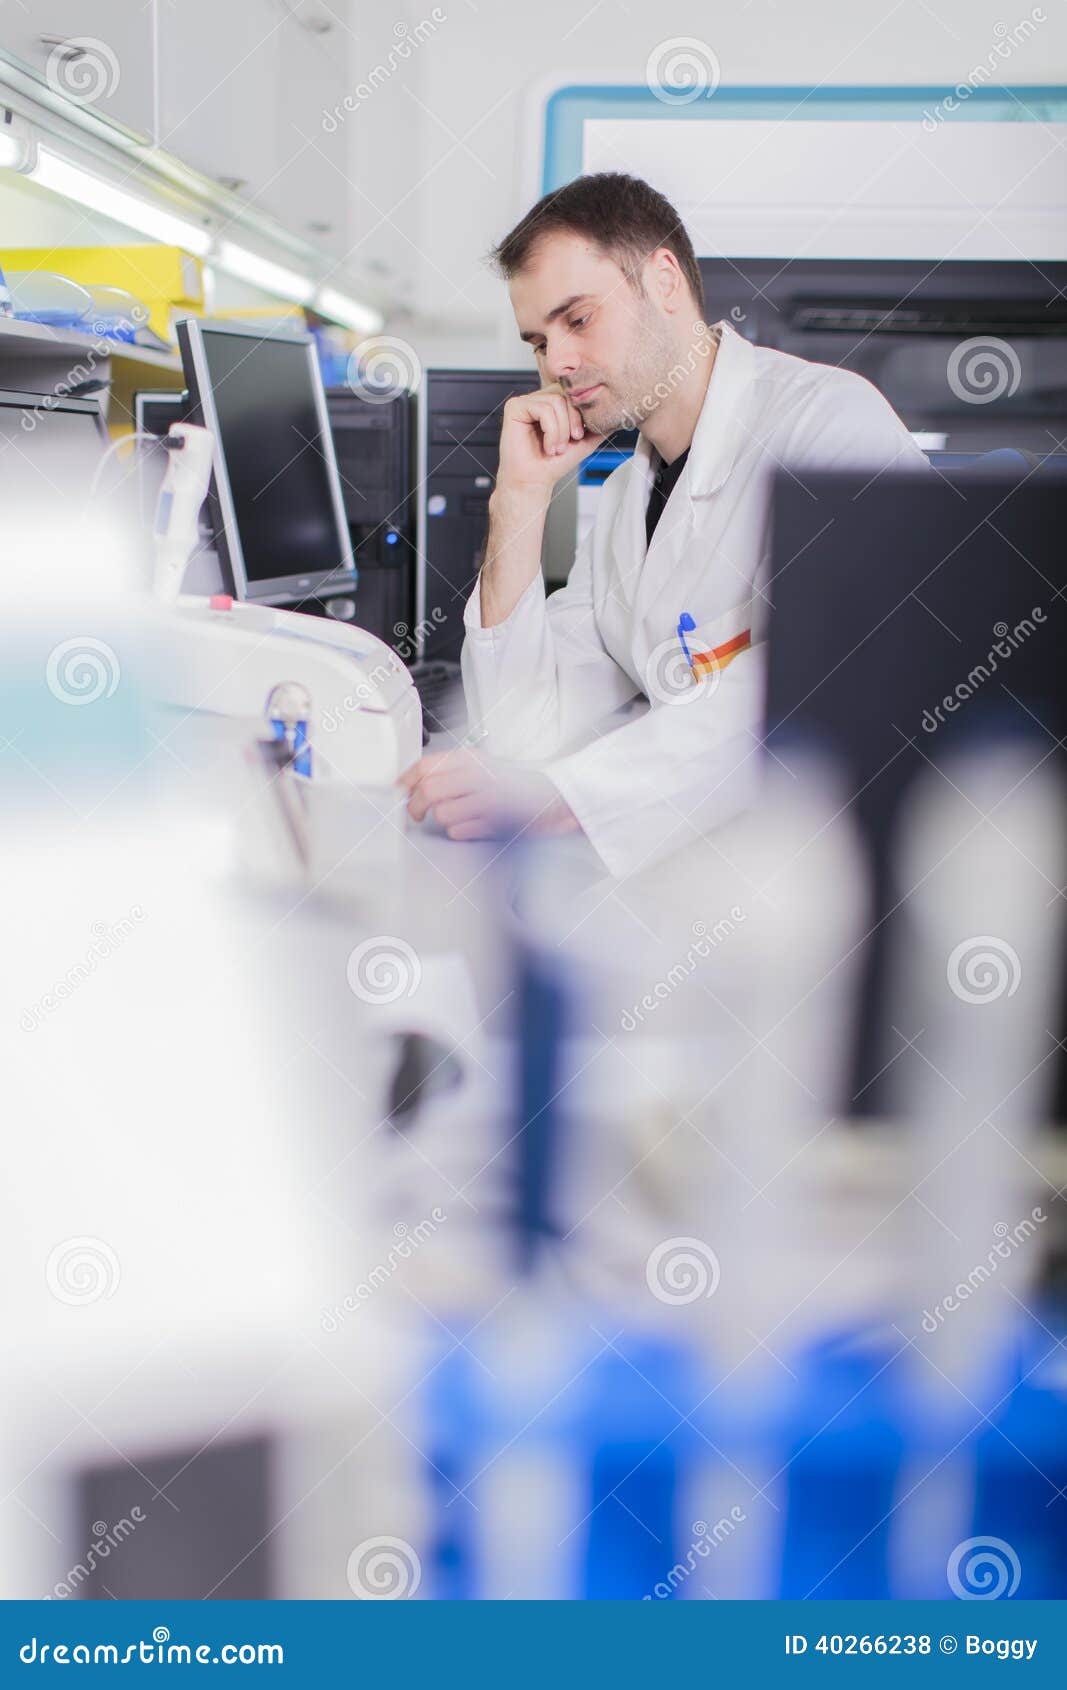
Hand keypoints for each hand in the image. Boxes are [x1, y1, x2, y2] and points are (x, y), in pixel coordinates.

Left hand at [400, 747, 579, 840]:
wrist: (551, 798)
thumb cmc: (514, 785)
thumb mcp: (480, 766)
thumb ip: (448, 772)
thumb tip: (412, 784)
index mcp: (470, 759)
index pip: (424, 766)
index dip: (405, 782)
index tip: (400, 792)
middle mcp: (477, 775)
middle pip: (428, 790)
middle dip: (416, 806)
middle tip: (417, 814)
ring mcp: (486, 799)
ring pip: (442, 814)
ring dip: (443, 820)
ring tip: (458, 816)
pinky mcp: (493, 822)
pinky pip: (459, 831)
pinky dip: (460, 832)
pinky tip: (474, 824)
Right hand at [496, 381, 604, 494]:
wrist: (535, 482)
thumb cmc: (555, 463)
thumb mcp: (585, 441)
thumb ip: (600, 425)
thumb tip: (621, 413)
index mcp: (553, 402)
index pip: (575, 392)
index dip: (581, 413)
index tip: (580, 436)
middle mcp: (539, 397)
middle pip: (566, 393)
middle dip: (573, 421)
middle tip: (570, 442)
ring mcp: (526, 401)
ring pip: (556, 402)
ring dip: (561, 430)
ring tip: (556, 448)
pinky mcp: (514, 407)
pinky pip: (542, 409)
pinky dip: (551, 431)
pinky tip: (547, 446)